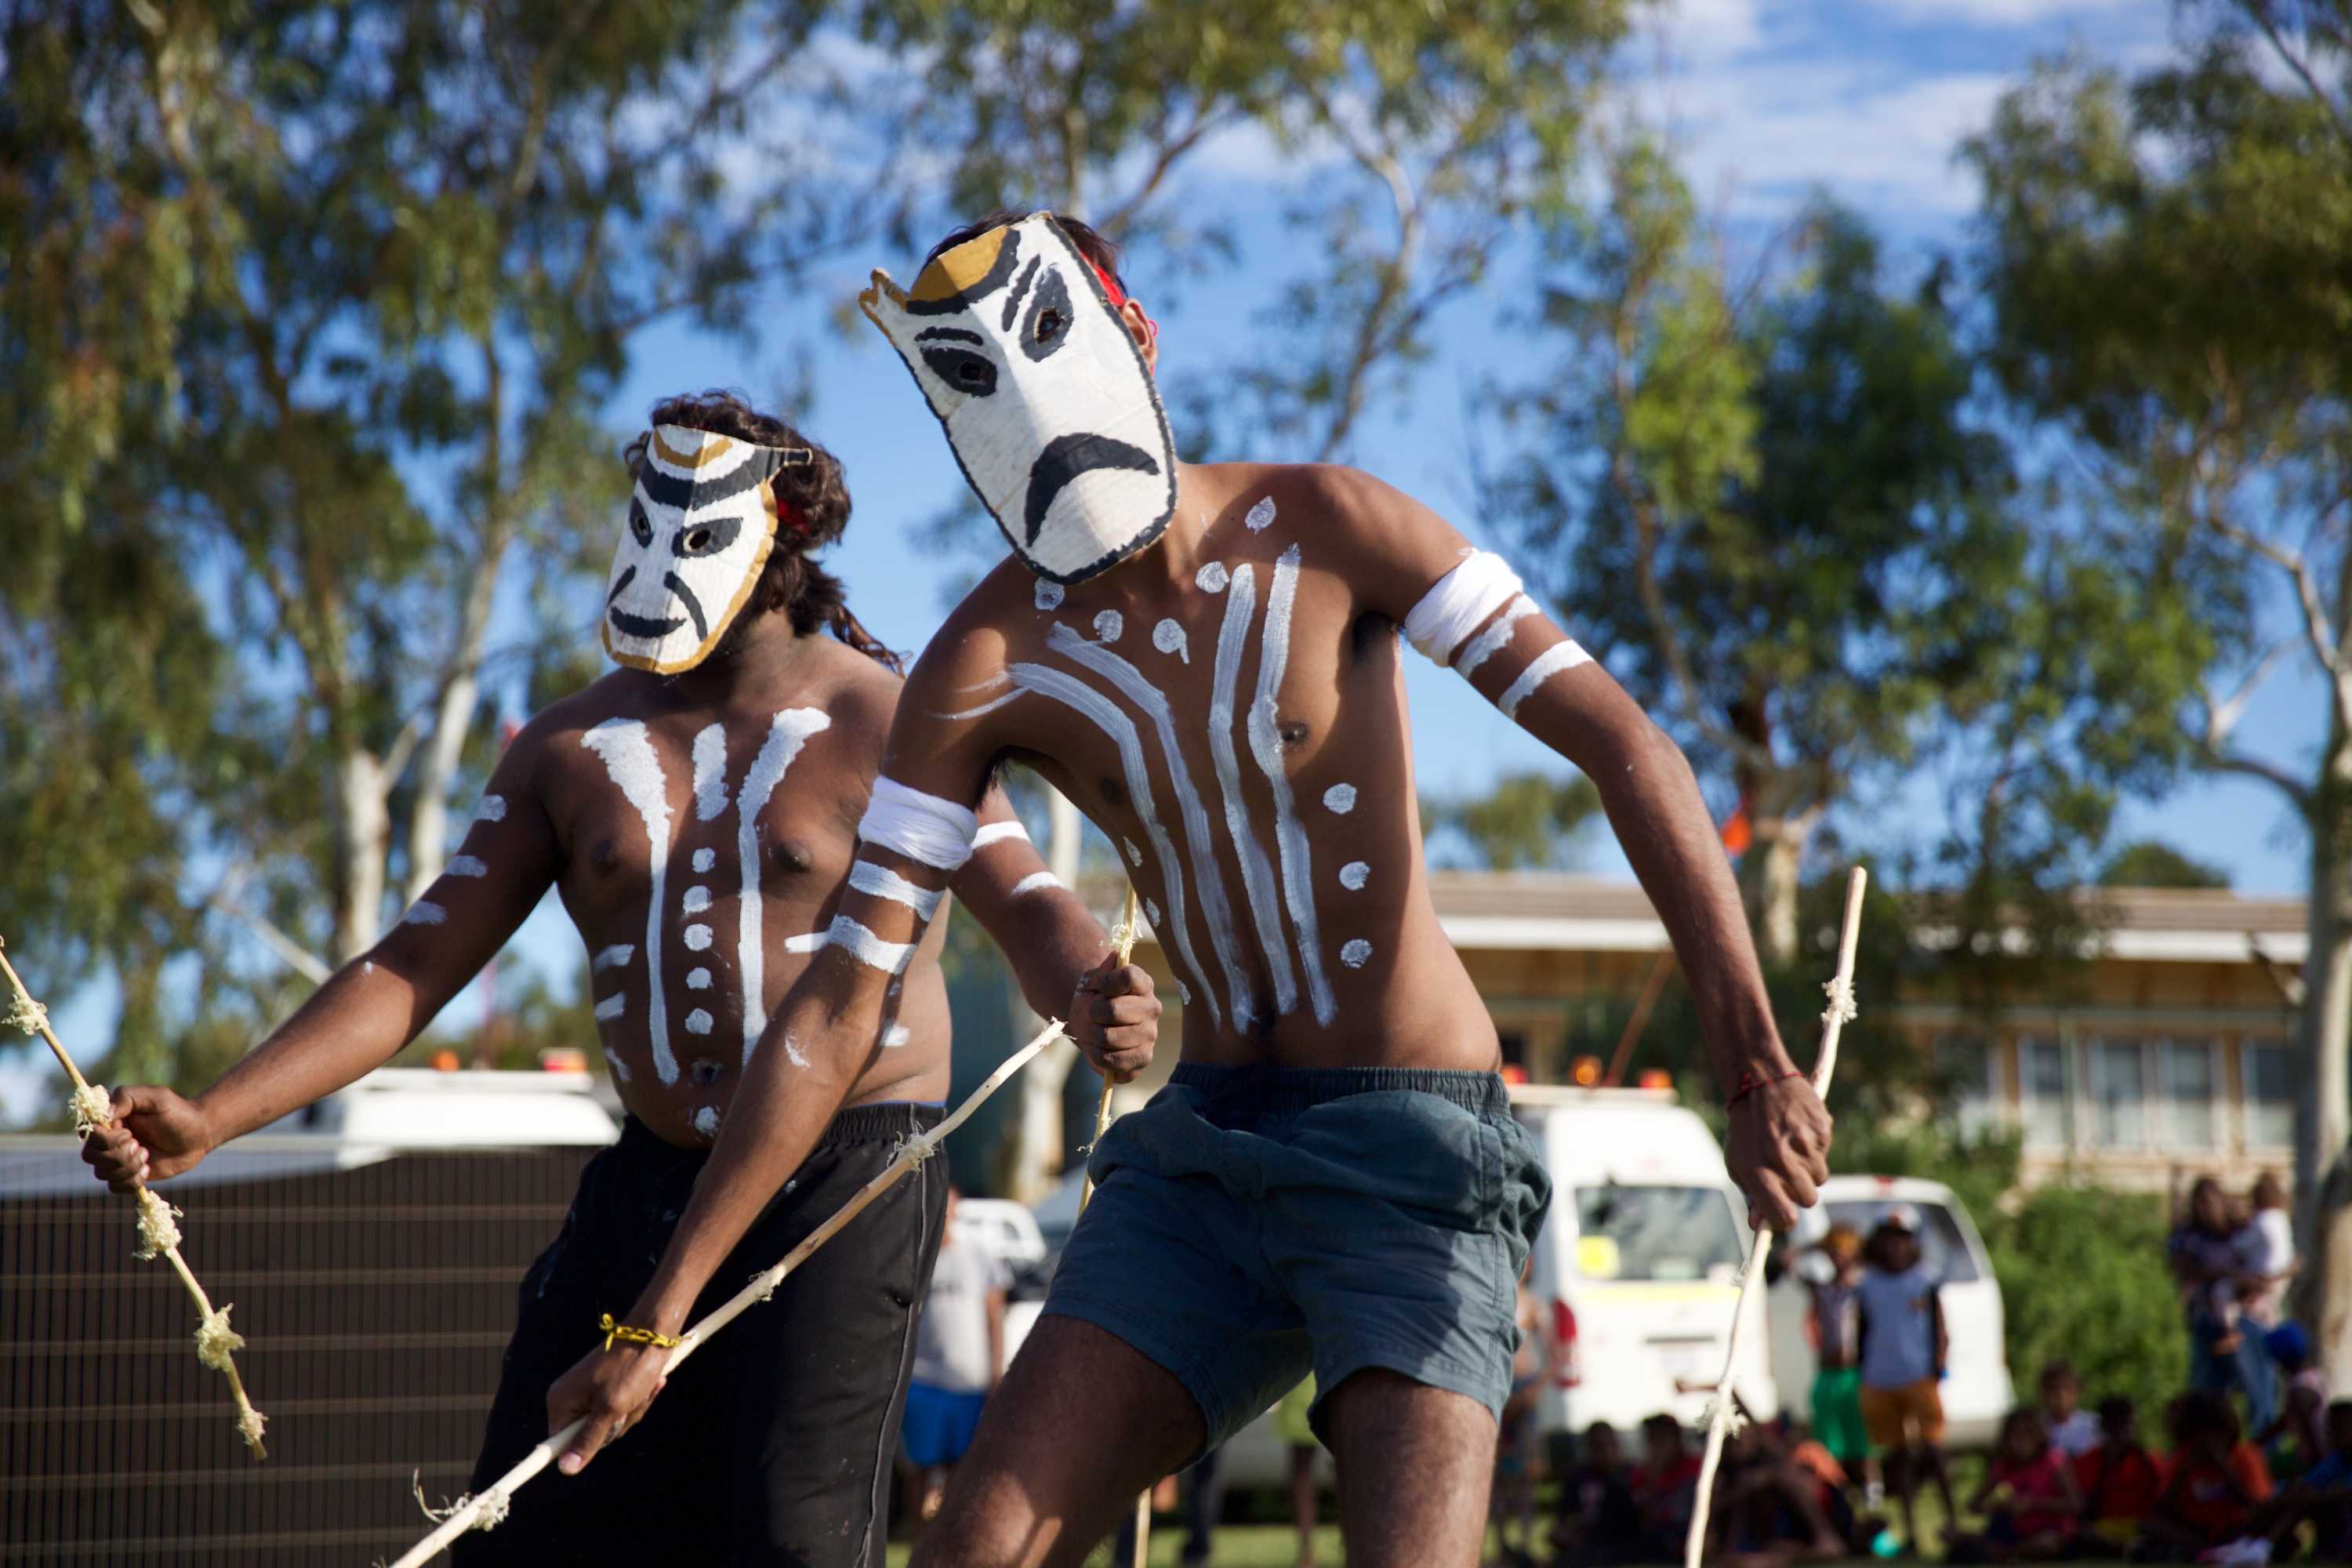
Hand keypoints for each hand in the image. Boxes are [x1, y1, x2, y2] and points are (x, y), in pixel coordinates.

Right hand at [79, 1085, 214, 1192]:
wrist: (197, 1135)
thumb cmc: (176, 1112)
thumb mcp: (155, 1096)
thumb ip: (126, 1097)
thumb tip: (103, 1115)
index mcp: (109, 1120)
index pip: (88, 1134)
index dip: (106, 1139)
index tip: (128, 1132)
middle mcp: (107, 1141)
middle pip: (91, 1157)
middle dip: (118, 1154)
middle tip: (140, 1145)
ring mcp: (116, 1160)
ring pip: (103, 1174)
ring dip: (129, 1166)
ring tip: (147, 1154)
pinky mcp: (127, 1176)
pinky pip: (116, 1187)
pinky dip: (133, 1181)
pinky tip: (148, 1169)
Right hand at [545, 1341, 669, 1474]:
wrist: (653, 1332)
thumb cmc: (630, 1367)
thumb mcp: (611, 1409)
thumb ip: (589, 1439)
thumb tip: (565, 1469)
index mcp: (561, 1401)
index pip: (559, 1443)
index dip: (578, 1448)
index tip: (576, 1443)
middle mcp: (571, 1398)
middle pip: (591, 1436)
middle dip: (618, 1424)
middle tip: (629, 1403)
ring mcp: (590, 1393)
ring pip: (611, 1424)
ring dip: (633, 1411)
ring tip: (643, 1389)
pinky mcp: (608, 1388)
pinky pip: (622, 1409)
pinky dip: (638, 1401)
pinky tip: (651, 1384)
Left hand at [1069, 956, 1158, 1083]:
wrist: (1092, 1028)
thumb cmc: (1093, 1001)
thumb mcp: (1090, 982)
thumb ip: (1101, 972)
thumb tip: (1115, 956)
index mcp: (1142, 984)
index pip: (1129, 976)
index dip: (1106, 982)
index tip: (1097, 988)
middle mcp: (1152, 1008)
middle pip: (1115, 1009)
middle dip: (1094, 1013)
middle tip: (1093, 1014)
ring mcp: (1150, 1035)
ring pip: (1109, 1037)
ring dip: (1093, 1036)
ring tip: (1095, 1032)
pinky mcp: (1143, 1058)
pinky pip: (1112, 1060)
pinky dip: (1097, 1055)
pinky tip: (1099, 1049)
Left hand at [1723, 1073, 1830, 1231]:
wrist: (1758, 1083)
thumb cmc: (1745, 1129)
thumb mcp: (1738, 1162)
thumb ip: (1751, 1195)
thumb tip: (1758, 1226)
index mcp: (1758, 1173)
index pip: (1785, 1218)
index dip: (1785, 1218)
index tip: (1782, 1212)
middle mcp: (1783, 1162)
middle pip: (1808, 1200)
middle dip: (1800, 1191)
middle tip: (1787, 1173)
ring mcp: (1805, 1146)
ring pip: (1820, 1177)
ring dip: (1808, 1168)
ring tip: (1790, 1146)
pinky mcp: (1822, 1130)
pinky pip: (1825, 1153)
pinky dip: (1814, 1147)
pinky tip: (1798, 1131)